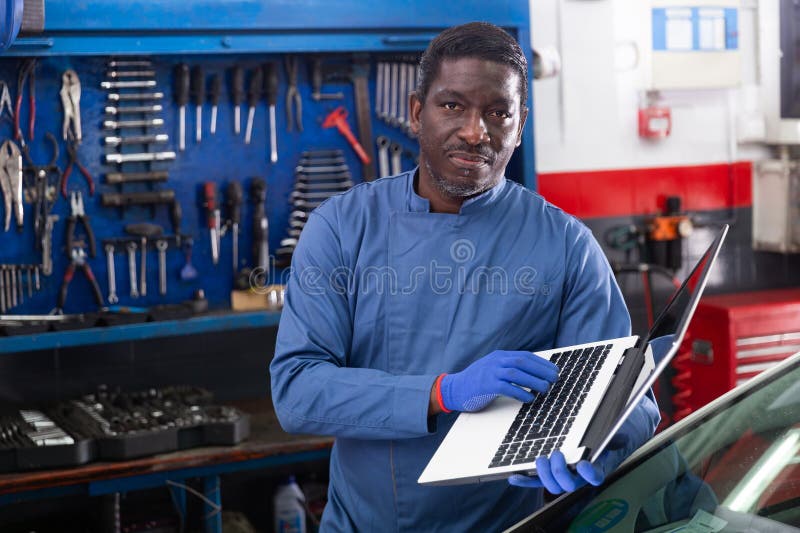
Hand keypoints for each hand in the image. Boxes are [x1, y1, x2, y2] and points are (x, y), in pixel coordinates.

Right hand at [439, 350, 558, 411]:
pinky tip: (529, 398)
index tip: (554, 370)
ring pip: (516, 373)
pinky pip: (507, 387)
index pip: (525, 356)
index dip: (541, 363)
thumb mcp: (493, 369)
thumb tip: (533, 375)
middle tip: (554, 379)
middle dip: (541, 370)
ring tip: (545, 389)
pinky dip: (520, 392)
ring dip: (534, 381)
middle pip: (523, 362)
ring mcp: (490, 372)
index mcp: (499, 356)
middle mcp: (495, 361)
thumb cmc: (476, 382)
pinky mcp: (486, 385)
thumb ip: (508, 369)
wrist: (454, 389)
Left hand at [507, 432, 630, 493]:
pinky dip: (524, 480)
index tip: (584, 464)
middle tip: (557, 454)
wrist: (587, 441)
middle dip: (560, 472)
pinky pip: (535, 482)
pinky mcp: (546, 474)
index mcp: (594, 469)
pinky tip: (514, 476)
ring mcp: (561, 477)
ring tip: (541, 459)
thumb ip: (613, 436)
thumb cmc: (597, 439)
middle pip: (569, 485)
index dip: (589, 474)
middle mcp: (577, 477)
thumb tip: (621, 435)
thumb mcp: (607, 435)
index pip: (595, 478)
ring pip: (552, 486)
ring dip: (544, 474)